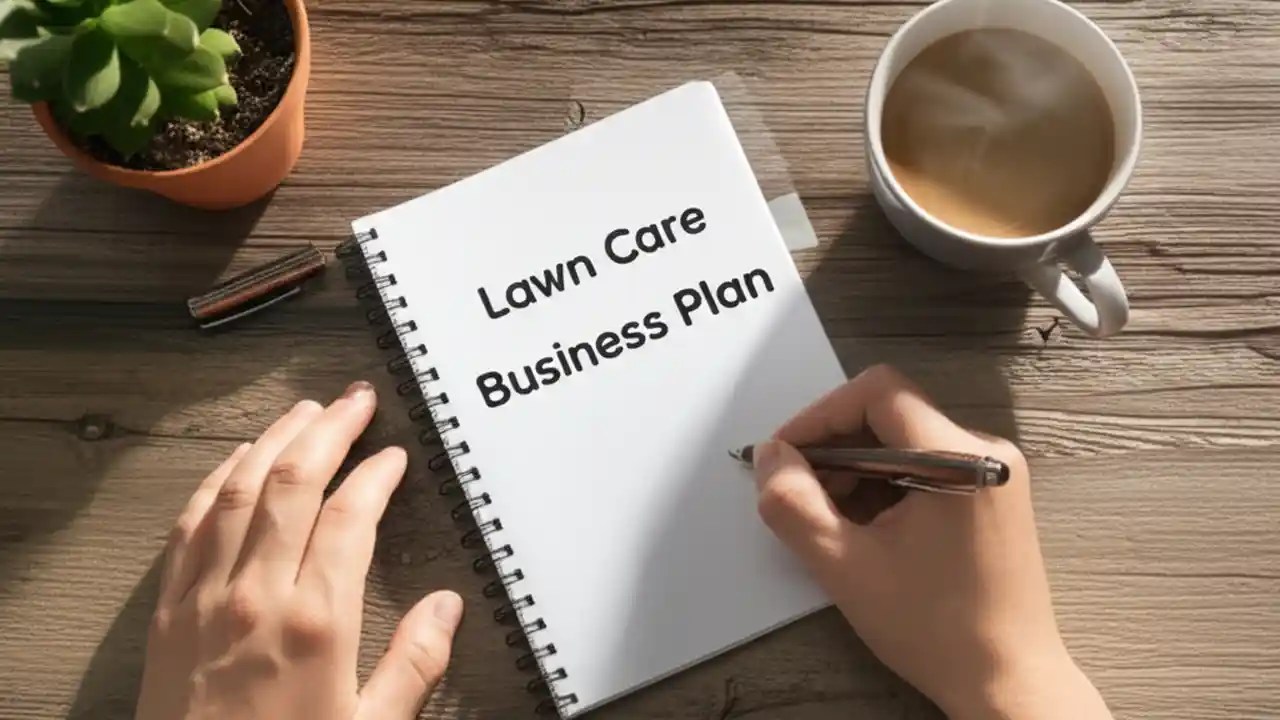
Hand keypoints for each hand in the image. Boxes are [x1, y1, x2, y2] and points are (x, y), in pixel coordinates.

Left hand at [137, 381, 462, 719]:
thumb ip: (414, 665)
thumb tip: (447, 609)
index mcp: (315, 622)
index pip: (350, 516)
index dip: (376, 475)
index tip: (394, 456)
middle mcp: (256, 595)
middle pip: (294, 481)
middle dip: (329, 429)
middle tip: (356, 400)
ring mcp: (205, 597)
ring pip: (240, 489)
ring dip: (274, 439)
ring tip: (303, 411)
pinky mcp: (169, 611)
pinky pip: (190, 524)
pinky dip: (216, 480)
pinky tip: (234, 463)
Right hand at [754, 365, 1110, 719]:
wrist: (1008, 682)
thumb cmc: (937, 630)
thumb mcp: (846, 567)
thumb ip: (794, 504)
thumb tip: (769, 456)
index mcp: (960, 458)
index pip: (877, 392)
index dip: (820, 415)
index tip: (786, 455)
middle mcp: (988, 451)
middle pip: (891, 412)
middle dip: (836, 446)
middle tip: (801, 492)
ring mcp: (997, 472)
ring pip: (906, 439)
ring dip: (859, 467)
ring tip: (833, 517)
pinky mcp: (994, 494)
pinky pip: (929, 463)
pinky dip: (887, 482)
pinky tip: (867, 526)